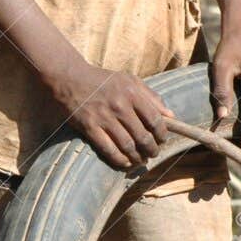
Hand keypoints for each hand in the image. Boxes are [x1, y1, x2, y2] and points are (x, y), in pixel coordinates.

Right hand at [51, 60, 173, 171]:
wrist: (70, 78)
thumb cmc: (102, 80)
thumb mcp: (129, 80)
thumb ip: (151, 96)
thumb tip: (171, 116)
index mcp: (132, 93)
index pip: (155, 120)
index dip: (162, 134)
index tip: (162, 140)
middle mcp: (119, 106)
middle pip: (143, 136)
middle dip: (151, 149)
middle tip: (153, 153)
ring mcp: (103, 117)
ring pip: (127, 146)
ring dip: (137, 157)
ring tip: (140, 160)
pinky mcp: (89, 127)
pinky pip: (108, 149)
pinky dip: (119, 160)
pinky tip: (125, 162)